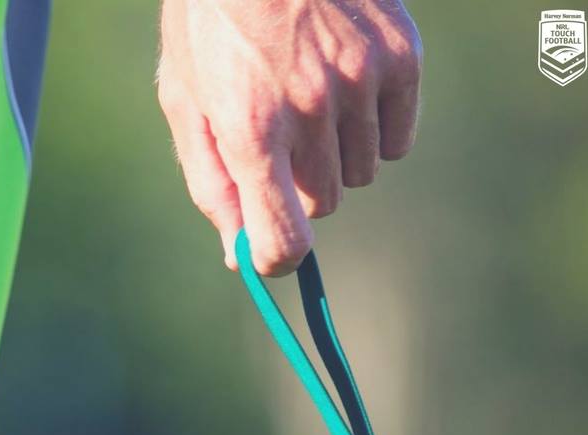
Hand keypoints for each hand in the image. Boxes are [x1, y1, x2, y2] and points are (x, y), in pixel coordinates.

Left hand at [158, 0, 422, 274]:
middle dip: (297, 186)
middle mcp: (311, 111)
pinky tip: (344, 90)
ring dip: (334, 156)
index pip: (285, 241)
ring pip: (360, 175)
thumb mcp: (187, 103)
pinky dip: (373, 130)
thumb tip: (240, 257)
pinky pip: (396, 142)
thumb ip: (212, 185)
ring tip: (307, 100)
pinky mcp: (401, 58)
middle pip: (321, 206)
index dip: (277, 256)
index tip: (270, 246)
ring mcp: (362, 82)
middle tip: (277, 136)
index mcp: (252, 129)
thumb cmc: (212, 22)